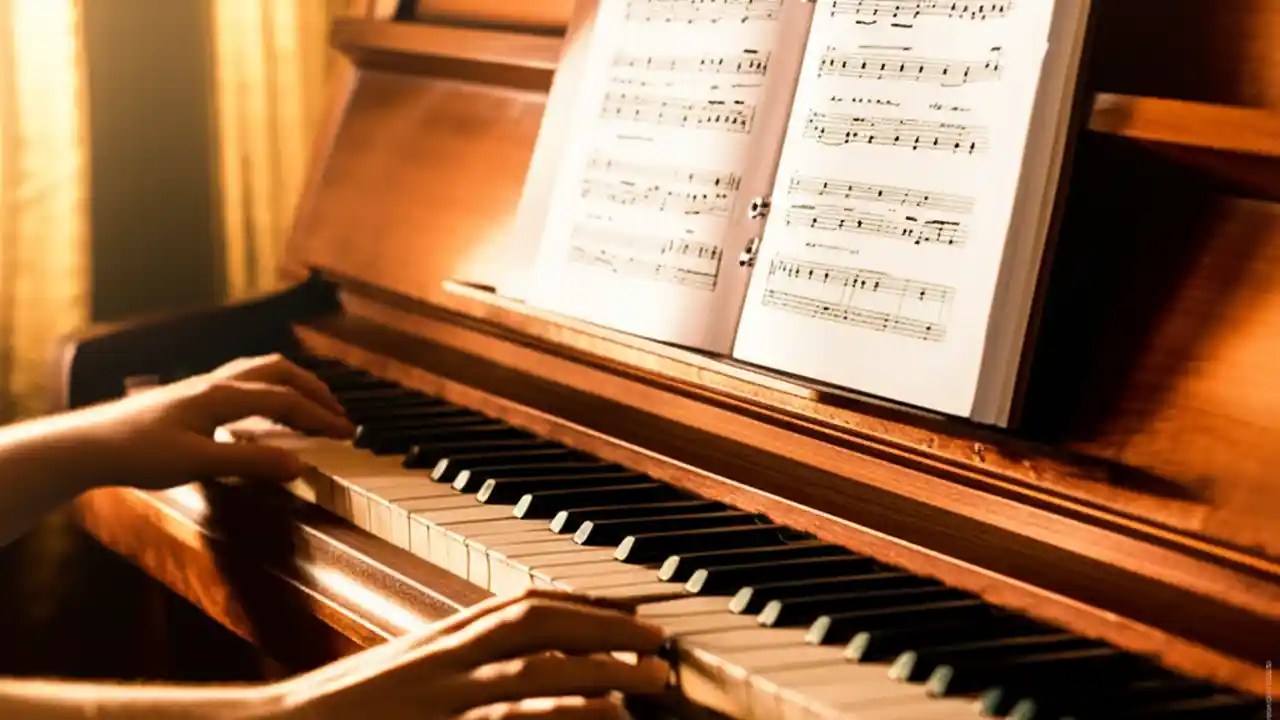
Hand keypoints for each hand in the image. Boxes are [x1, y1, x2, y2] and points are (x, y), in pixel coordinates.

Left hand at [64, 353, 353, 489]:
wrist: (86, 444)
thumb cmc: (136, 453)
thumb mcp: (198, 462)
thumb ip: (251, 460)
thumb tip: (300, 464)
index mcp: (224, 394)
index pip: (287, 399)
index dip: (320, 416)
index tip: (347, 433)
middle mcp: (217, 383)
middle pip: (280, 371)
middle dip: (315, 390)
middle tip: (337, 413)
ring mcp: (203, 386)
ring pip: (261, 371)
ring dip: (293, 385)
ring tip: (311, 406)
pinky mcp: (191, 397)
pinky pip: (245, 382)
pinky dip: (270, 391)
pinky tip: (265, 411)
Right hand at [282, 589, 670, 719]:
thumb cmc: (341, 716)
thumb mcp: (404, 676)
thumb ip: (454, 663)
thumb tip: (516, 664)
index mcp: (433, 644)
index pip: (517, 606)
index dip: (581, 603)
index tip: (633, 610)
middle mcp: (437, 662)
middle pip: (532, 626)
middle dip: (603, 628)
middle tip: (661, 643)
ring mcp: (434, 700)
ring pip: (528, 671)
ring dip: (597, 669)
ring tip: (650, 679)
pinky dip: (558, 714)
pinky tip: (605, 714)